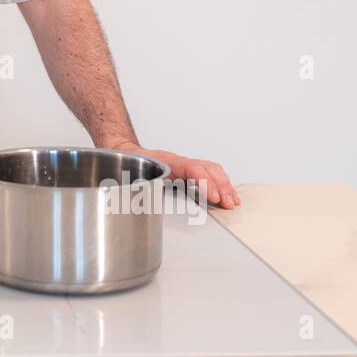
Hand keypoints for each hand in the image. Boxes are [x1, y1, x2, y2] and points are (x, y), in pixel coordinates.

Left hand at [110, 143, 241, 209]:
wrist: (124, 153)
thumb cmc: (128, 165)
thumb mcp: (132, 175)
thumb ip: (139, 188)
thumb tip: (143, 203)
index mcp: (167, 161)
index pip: (192, 168)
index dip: (205, 182)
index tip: (214, 196)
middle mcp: (179, 162)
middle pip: (207, 168)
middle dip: (221, 186)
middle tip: (228, 203)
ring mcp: (185, 165)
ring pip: (211, 169)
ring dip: (224, 185)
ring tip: (233, 201)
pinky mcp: (187, 171)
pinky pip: (208, 173)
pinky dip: (220, 184)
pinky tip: (226, 195)